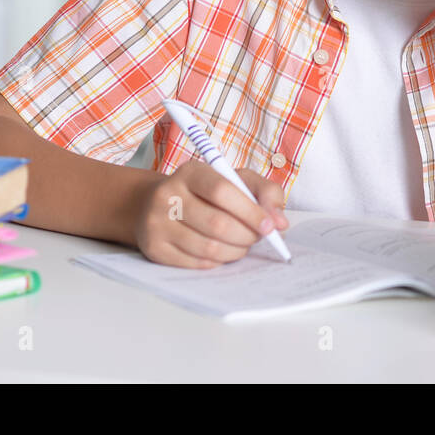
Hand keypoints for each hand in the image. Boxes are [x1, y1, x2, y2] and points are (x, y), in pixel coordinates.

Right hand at [131, 160, 288, 267]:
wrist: (156, 204)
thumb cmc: (206, 192)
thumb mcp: (237, 180)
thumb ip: (265, 192)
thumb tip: (280, 222)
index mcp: (190, 172)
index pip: (222, 191)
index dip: (250, 212)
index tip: (269, 226)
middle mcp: (168, 195)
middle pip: (217, 224)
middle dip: (247, 236)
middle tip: (258, 238)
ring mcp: (157, 223)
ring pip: (208, 248)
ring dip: (235, 252)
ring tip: (242, 244)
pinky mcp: (154, 248)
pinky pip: (196, 263)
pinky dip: (217, 262)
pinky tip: (222, 252)